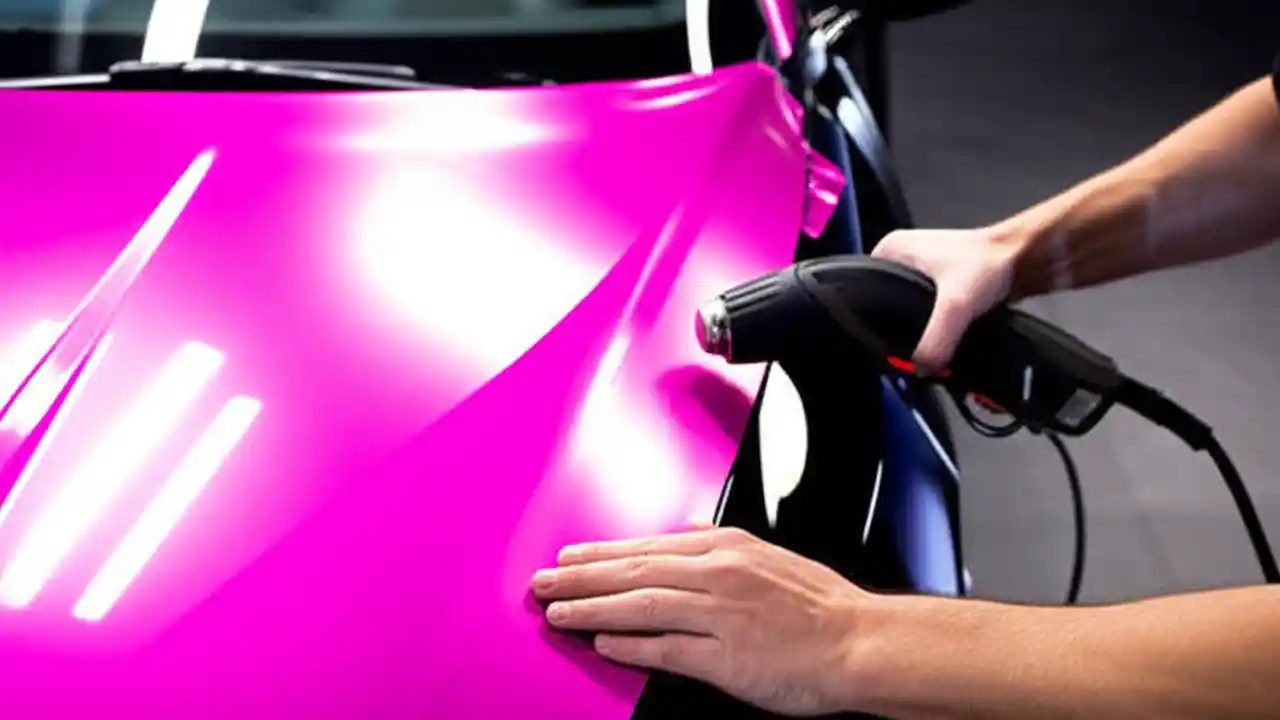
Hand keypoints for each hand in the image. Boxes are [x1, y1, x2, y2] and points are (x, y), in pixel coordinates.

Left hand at [531, 527, 873, 716]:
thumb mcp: (770, 554)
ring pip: (642, 605)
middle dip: (582, 577)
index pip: (648, 547)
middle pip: (635, 572)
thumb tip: (685, 527)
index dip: (601, 554)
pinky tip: (602, 643)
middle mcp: (719, 574)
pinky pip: (668, 649)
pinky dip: (631, 644)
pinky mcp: (727, 656)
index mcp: (727, 547)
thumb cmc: (821, 604)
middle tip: (542, 582)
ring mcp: (721, 615)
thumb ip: (721, 542)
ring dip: (592, 607)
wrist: (861, 641)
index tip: (567, 557)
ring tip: (557, 611)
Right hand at [871, 227, 1020, 371]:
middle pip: (887, 306)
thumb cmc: (989, 263)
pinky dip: (933, 329)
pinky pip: (928, 314)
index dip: (872, 321)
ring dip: (918, 332)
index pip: (864, 291)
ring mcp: (923, 271)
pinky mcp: (944, 285)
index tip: (881, 345)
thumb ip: (935, 340)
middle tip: (903, 354)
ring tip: (921, 351)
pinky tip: (937, 343)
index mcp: (890, 249)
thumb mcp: (955, 304)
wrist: (1030, 258)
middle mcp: (902, 257)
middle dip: (897, 330)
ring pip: (908, 312)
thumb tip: (922, 371)